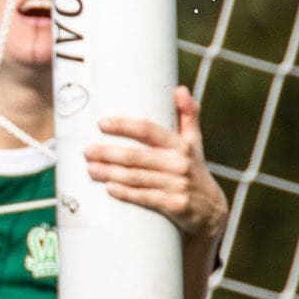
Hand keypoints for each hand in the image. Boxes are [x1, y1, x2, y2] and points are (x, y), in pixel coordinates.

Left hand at [83, 86, 227, 244]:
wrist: (211, 210)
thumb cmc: (194, 169)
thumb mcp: (194, 142)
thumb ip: (187, 115)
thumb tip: (180, 89)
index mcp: (181, 144)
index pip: (149, 130)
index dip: (124, 125)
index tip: (101, 123)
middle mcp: (180, 163)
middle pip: (137, 156)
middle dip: (109, 153)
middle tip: (86, 151)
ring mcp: (178, 185)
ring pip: (137, 177)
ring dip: (111, 173)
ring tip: (90, 169)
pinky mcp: (175, 205)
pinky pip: (146, 198)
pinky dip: (126, 193)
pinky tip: (109, 188)